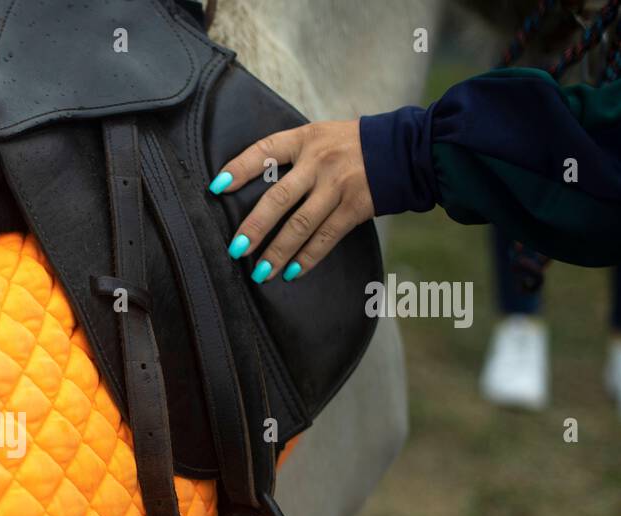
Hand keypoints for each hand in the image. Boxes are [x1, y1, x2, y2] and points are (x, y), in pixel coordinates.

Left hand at [208, 120, 373, 282]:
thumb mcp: (320, 137)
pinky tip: (292, 272)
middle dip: (255, 227)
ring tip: (260, 272)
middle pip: (279, 198)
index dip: (239, 168)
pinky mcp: (355, 207)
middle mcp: (320, 161)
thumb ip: (292, 157)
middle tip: (236, 249)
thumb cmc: (351, 147)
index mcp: (305, 139)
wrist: (404, 150)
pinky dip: (308, 257)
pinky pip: (326, 237)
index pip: (264, 151)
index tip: (216, 188)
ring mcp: (338, 186)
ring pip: (301, 225)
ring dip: (278, 252)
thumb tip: (253, 187)